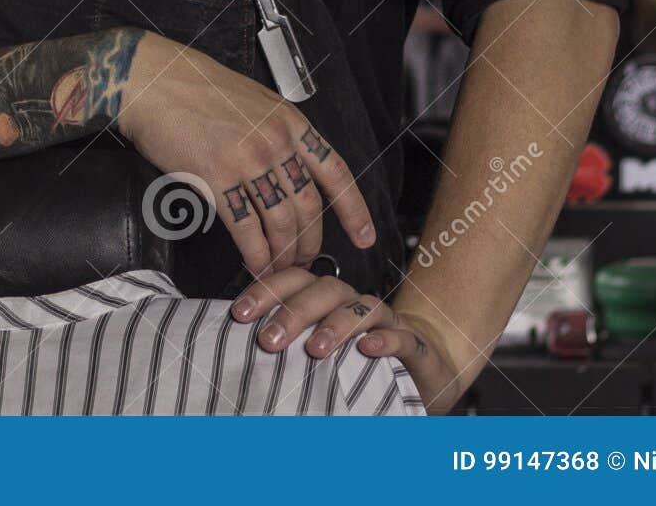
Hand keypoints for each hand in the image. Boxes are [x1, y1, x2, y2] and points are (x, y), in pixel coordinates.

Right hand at [114, 33, 374, 277]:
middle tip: (304, 265)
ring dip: (282, 255)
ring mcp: (248, 159)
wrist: (154, 80)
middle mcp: (276, 141)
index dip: (354, 210)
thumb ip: (276, 134)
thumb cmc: (196, 88)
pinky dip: (255, 255)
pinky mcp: (217, 176)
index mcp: (290, 122)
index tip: (365, 238)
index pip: (336, 173)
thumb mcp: (254, 102)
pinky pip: (246, 228)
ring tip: (277, 272)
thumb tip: (288, 173)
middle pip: (309, 208)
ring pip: (281, 223)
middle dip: (310, 244)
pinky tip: (253, 266)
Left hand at [232, 266, 464, 412]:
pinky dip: (384, 340)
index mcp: (324, 300)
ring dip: (335, 325)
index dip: (265, 292)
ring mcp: (385, 322)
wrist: (422, 373)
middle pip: (322, 291)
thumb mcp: (315, 357)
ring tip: (316, 349)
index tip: (239, 315)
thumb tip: (233, 356)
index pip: (292, 281)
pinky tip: (367, 350)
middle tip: (269, 340)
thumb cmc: (357, 365)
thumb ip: (285, 349)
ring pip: (360, 308)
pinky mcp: (414, 345)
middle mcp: (352, 303)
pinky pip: (401, 336)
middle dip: (293, 312)